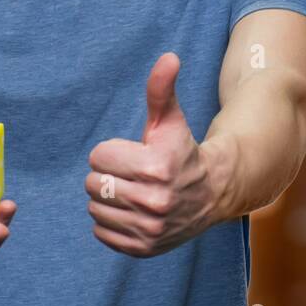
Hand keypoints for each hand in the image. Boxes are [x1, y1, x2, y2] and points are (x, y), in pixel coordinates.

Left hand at [85, 52, 218, 256]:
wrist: (212, 194)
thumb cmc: (182, 151)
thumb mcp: (171, 121)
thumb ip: (162, 89)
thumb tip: (168, 57)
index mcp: (156, 167)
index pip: (98, 157)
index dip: (112, 152)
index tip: (133, 154)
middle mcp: (154, 201)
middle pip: (93, 184)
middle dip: (108, 175)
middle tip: (132, 175)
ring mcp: (148, 228)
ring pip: (94, 208)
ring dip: (108, 199)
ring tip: (132, 192)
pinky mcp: (143, 248)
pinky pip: (100, 232)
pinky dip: (110, 222)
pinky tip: (132, 212)